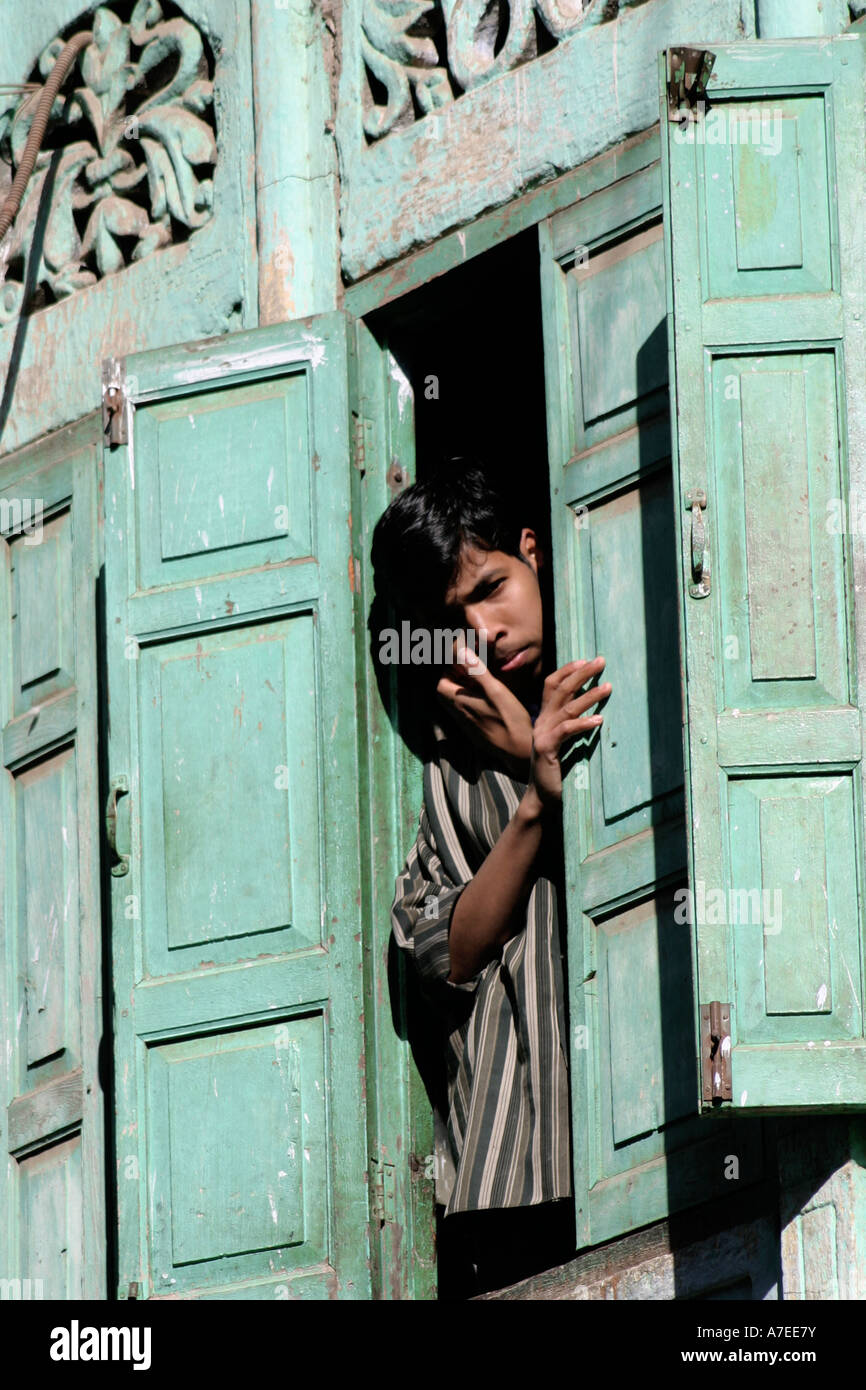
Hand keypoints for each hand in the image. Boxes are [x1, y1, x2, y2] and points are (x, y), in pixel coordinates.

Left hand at [436, 645, 533, 774]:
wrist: (518, 751)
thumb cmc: (509, 720)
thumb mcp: (496, 691)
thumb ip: (478, 672)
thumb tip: (462, 652)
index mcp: (459, 702)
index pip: (440, 684)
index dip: (448, 671)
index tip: (462, 665)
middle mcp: (458, 715)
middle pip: (445, 693)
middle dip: (454, 679)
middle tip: (471, 672)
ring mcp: (466, 725)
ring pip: (455, 703)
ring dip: (463, 690)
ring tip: (481, 683)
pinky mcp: (474, 731)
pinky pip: (465, 712)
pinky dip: (470, 701)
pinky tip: (487, 699)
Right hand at [528, 656, 610, 807]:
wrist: (542, 798)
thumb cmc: (559, 771)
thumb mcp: (565, 743)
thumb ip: (573, 726)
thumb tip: (597, 710)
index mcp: (544, 718)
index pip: (552, 685)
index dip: (567, 670)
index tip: (586, 659)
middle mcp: (541, 722)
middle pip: (559, 689)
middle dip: (581, 673)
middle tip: (601, 661)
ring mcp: (541, 735)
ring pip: (566, 707)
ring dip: (589, 695)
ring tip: (608, 687)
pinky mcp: (546, 749)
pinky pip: (566, 731)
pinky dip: (583, 723)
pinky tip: (599, 719)